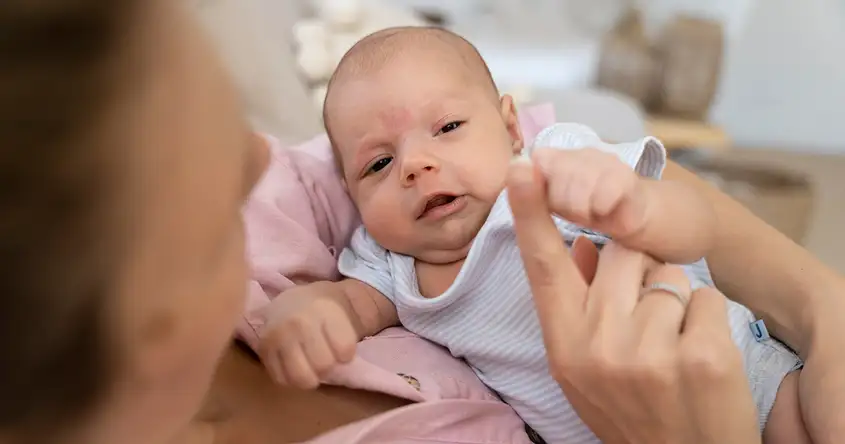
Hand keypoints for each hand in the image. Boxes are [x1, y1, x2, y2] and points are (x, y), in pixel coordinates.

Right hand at [258, 283, 357, 388]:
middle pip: (323, 365)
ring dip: (311, 377)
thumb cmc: (324, 312)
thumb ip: (354, 332)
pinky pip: (281, 379)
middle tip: (325, 355)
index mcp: (324, 310)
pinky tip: (296, 367)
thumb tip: (352, 357)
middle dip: (329, 366)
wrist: (292, 301)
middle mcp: (299, 321)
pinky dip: (292, 379)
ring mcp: (278, 335)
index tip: (342, 347)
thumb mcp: (345, 312)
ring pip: (301, 377)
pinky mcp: (263, 348)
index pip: (345, 350)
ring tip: (311, 365)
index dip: (346, 355)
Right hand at [505, 157, 760, 443]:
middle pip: (622, 254)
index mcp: (564, 345)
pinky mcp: (702, 356)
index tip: (522, 168)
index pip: (543, 266)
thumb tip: (582, 244)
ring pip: (669, 274)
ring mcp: (649, 353)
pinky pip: (708, 298)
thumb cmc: (630, 412)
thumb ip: (579, 305)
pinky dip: (710, 320)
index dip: (530, 213)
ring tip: (672, 346)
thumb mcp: (584, 368)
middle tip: (646, 319)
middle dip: (639, 270)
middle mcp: (598, 346)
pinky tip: (700, 357)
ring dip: (676, 300)